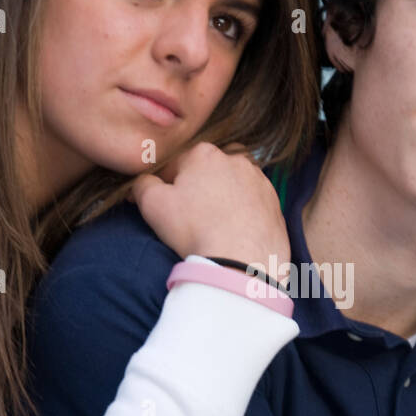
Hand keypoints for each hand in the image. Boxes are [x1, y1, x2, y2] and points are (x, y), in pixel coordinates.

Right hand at [129, 142, 290, 278]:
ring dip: (223, 199)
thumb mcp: (153, 205)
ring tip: (214, 226)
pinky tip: (234, 232)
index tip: (165, 208)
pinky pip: (252, 203)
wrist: (243, 263)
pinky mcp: (275, 203)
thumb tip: (141, 183)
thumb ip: (142, 185)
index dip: (166, 187)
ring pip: (232, 185)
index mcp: (204, 153)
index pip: (176, 165)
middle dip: (198, 188)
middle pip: (207, 172)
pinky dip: (243, 213)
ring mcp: (260, 181)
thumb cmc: (195, 230)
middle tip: (191, 218)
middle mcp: (236, 160)